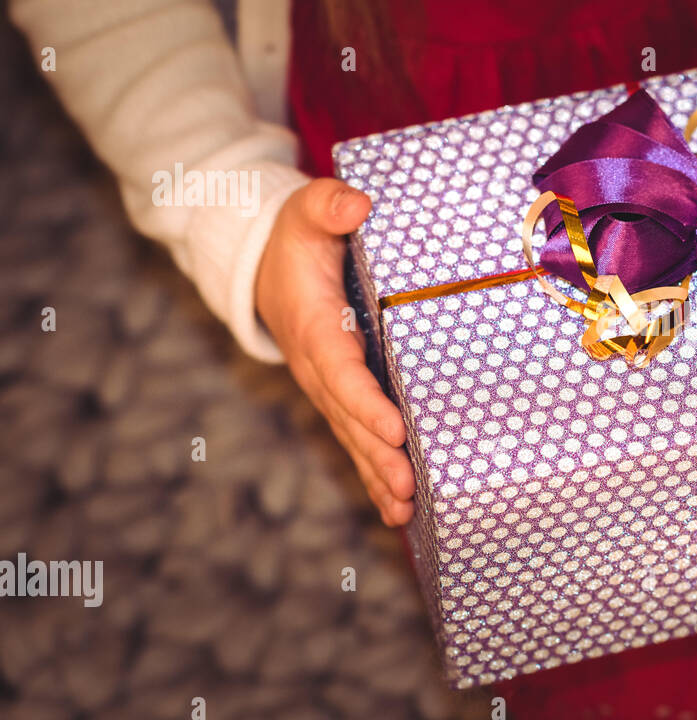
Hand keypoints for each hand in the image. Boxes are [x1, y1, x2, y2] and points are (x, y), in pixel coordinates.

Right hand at [255, 178, 415, 525]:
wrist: (267, 264)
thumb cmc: (299, 237)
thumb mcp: (308, 210)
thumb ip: (327, 205)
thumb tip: (355, 205)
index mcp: (316, 329)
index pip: (343, 372)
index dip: (367, 403)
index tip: (396, 430)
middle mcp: (320, 369)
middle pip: (351, 420)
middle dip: (378, 458)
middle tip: (407, 490)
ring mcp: (329, 389)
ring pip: (354, 440)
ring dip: (378, 478)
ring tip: (404, 514)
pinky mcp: (342, 397)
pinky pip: (358, 440)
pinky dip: (376, 475)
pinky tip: (401, 513)